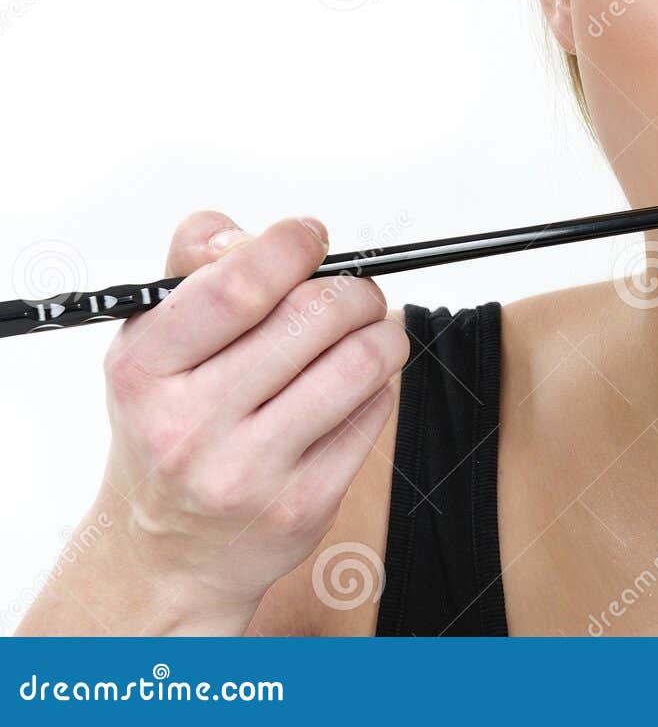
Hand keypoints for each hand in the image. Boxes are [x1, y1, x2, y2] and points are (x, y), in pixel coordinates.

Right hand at [89, 211, 404, 630]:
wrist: (163, 555)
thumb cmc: (165, 431)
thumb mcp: (151, 347)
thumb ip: (193, 272)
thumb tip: (246, 232)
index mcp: (144, 370)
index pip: (237, 285)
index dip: (291, 246)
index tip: (312, 237)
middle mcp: (190, 424)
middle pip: (315, 314)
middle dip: (354, 289)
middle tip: (356, 292)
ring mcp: (249, 470)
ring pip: (361, 362)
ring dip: (382, 333)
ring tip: (369, 333)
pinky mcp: (303, 503)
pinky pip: (374, 414)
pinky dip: (378, 388)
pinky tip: (352, 390)